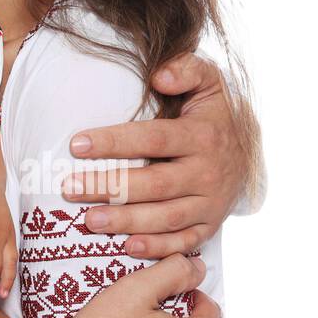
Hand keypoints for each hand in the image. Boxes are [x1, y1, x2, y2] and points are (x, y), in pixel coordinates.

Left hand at [63, 52, 255, 257]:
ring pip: (166, 218)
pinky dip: (157, 247)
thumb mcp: (208, 82)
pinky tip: (127, 248)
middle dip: (109, 187)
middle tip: (69, 187)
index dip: (114, 142)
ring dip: (126, 221)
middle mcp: (208, 173)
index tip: (76, 144)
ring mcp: (210, 203)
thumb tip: (159, 76)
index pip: (153, 139)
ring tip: (89, 220)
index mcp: (202, 136)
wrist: (248, 150)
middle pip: (154, 184)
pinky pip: (184, 241)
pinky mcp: (210, 225)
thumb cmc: (212, 113)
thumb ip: (186, 69)